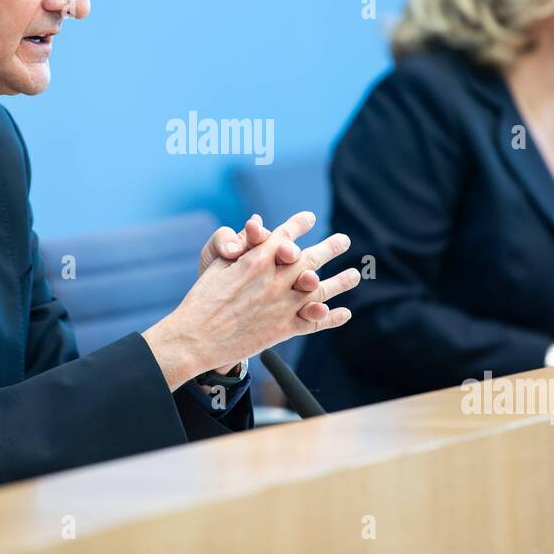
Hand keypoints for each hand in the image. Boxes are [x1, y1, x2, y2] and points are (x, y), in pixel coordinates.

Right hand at [199, 212, 329, 375]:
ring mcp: (284, 303)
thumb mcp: (218, 263)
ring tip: (355, 274)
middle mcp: (277, 278)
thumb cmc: (203, 298)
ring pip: (321, 290)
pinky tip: (344, 313)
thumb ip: (242, 246)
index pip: (285, 235)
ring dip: (341, 281)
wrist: (198, 336)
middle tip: (343, 239)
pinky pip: (315, 322)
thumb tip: (256, 227)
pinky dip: (331, 317)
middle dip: (330, 247)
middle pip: (311, 258)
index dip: (298, 225)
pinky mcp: (284, 327)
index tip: (309, 217)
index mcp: (259, 258)